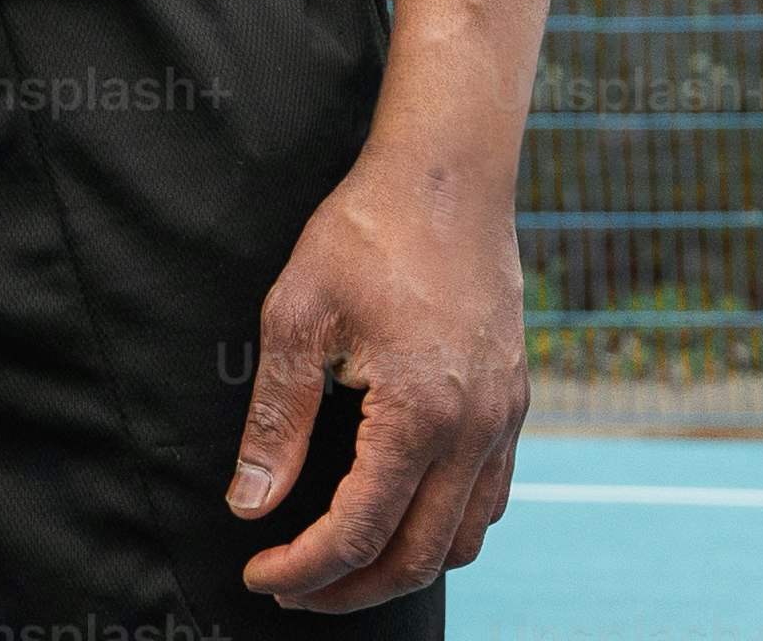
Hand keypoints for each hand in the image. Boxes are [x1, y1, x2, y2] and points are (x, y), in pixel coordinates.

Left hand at [227, 152, 528, 611]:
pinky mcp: (514, 400)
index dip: (303, 567)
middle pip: (418, 558)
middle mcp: (475, 428)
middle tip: (291, 586)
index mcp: (420, 413)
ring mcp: (504, 417)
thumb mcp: (297, 315)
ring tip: (342, 564)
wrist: (449, 173)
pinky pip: (489, 496)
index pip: (358, 531)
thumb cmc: (366, 232)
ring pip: (465, 538)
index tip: (257, 571)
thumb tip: (249, 505)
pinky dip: (446, 529)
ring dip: (402, 568)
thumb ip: (277, 419)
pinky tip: (401, 513)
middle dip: (349, 589)